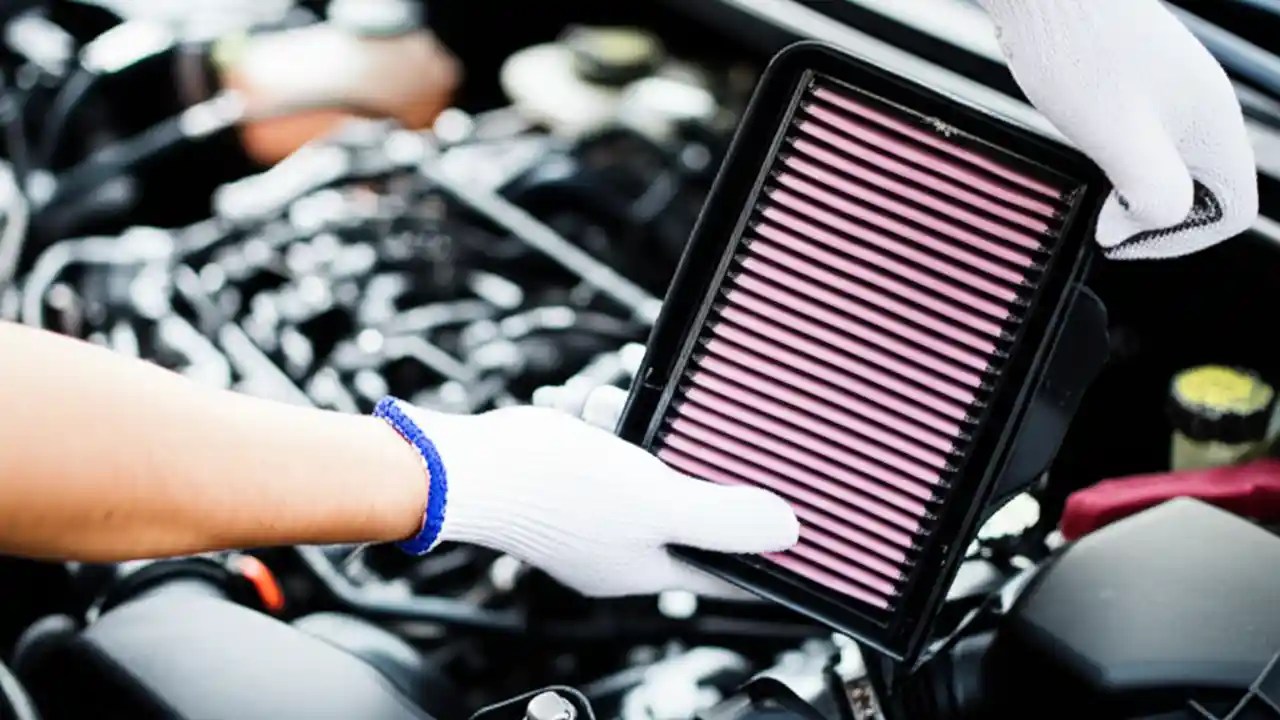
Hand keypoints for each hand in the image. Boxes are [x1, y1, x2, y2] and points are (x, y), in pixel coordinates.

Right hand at [390, 399, 798, 597]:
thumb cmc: (548, 488)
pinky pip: (595, 451)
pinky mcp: (555, 488)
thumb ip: (721, 515)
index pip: (723, 569)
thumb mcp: (652, 497)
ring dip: (631, 427)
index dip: (759, 547)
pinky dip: (593, 422)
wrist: (458, 467)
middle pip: (679, 504)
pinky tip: (578, 404)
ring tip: (607, 406)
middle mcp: (615, 550)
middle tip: (684, 424)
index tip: (793, 521)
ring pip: (635, 467)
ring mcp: (583, 520)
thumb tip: (786, 529)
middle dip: (684, 457)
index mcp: (645, 567)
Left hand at [980, 0, 1257, 259]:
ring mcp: (1167, 89)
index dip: (1177, 240)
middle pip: (1200, 189)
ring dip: (1126, 185)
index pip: (1233, 211)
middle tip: (1100, 213)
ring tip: (1088, 176)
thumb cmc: (1080, 51)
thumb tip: (1133, 228)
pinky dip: (1110, 154)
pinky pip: (1137, 135)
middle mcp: (1201, 105)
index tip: (1122, 235)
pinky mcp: (1132, 79)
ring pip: (1165, 162)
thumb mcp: (1120, 139)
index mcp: (1213, 123)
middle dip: (1150, 213)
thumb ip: (1152, 195)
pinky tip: (1080, 142)